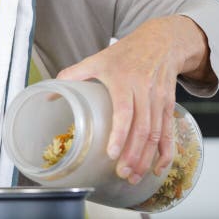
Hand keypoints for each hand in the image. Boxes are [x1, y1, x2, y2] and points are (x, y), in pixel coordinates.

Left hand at [56, 15, 209, 184]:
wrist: (160, 42)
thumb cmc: (125, 53)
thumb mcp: (97, 59)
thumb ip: (72, 75)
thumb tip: (49, 94)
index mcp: (124, 80)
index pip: (124, 110)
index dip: (119, 134)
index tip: (111, 153)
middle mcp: (144, 91)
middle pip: (142, 128)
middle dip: (132, 154)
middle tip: (121, 173)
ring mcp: (159, 100)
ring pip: (156, 133)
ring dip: (146, 158)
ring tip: (134, 176)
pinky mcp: (168, 106)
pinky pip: (169, 132)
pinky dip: (166, 153)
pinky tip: (158, 168)